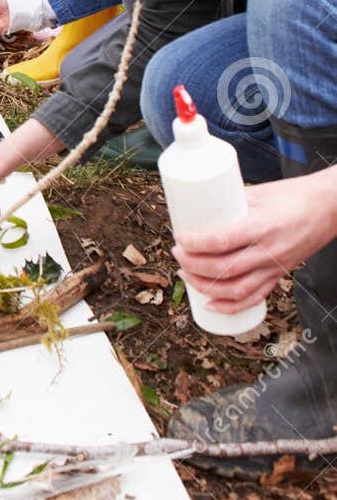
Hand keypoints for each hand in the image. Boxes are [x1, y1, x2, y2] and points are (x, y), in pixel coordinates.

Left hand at [173, 168, 336, 313]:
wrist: (329, 208)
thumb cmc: (294, 196)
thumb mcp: (259, 193)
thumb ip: (232, 204)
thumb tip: (199, 209)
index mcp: (262, 226)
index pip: (221, 241)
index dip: (195, 243)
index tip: (179, 237)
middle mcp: (268, 251)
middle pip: (224, 269)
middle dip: (192, 265)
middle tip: (177, 253)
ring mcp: (274, 267)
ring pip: (235, 289)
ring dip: (205, 287)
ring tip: (186, 274)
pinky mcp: (279, 275)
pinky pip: (254, 298)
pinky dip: (230, 306)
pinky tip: (211, 304)